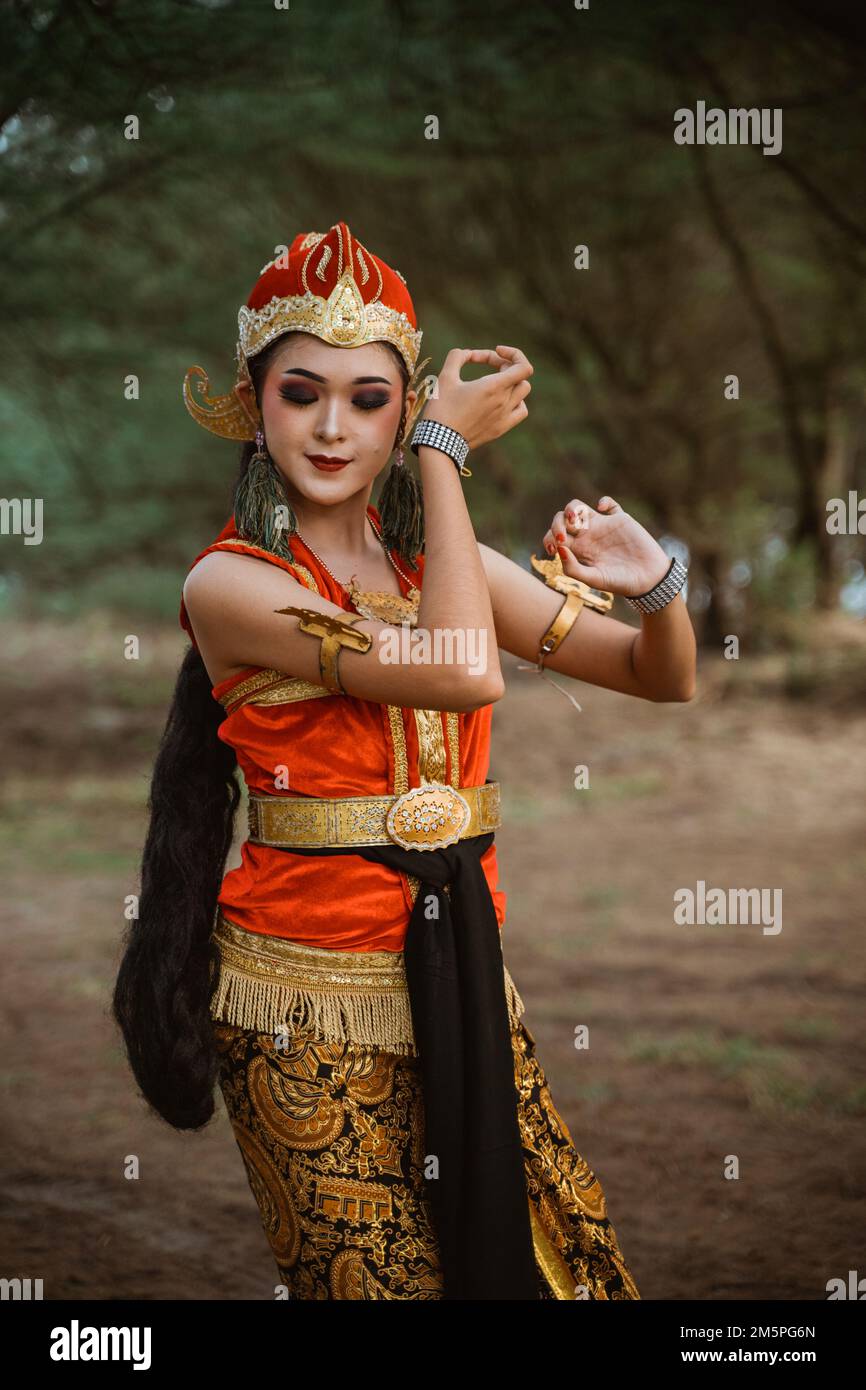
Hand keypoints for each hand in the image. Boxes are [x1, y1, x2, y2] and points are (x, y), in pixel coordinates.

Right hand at [422, 345, 532, 450]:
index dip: (514, 354)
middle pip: (520, 377)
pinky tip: (501, 401)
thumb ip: (457, 357)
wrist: (440, 442)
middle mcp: (504, 402)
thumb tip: (467, 353)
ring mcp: (504, 417)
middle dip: (506, 366)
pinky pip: (520, 411)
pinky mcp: (501, 429)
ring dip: (513, 382)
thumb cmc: (441, 409)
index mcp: (493, 387)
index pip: (524, 367)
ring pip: (523, 393)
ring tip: (496, 382)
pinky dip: (516, 402)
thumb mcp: (445, 377)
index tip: (497, 351)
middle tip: (488, 366)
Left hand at [542, 496, 671, 597]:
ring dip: (572, 509)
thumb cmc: (620, 582)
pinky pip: (609, 504)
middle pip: (562, 519)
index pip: (555, 536)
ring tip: (575, 520)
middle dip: (557, 523)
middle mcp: (587, 536)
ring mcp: (602, 526)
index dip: (549, 538)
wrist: (648, 578)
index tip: (554, 547)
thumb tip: (559, 549)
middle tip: (563, 536)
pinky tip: (602, 509)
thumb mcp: (593, 579)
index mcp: (578, 550)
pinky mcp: (620, 519)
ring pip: (579, 507)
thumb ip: (573, 568)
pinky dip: (604, 501)